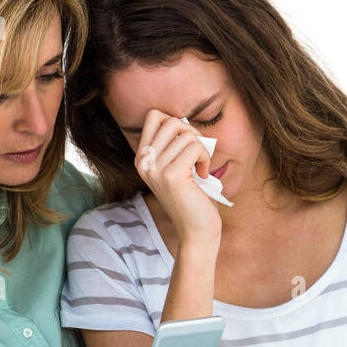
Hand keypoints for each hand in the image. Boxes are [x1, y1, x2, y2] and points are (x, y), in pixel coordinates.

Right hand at [134, 110, 222, 245]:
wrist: (196, 231)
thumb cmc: (192, 198)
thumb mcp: (177, 166)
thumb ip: (173, 144)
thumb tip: (183, 120)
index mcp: (141, 159)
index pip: (153, 116)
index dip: (176, 123)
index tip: (186, 144)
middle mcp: (143, 163)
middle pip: (170, 121)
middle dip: (191, 133)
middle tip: (198, 155)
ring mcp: (155, 169)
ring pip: (186, 134)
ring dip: (201, 149)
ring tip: (200, 169)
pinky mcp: (171, 176)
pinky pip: (195, 147)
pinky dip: (205, 157)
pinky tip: (203, 174)